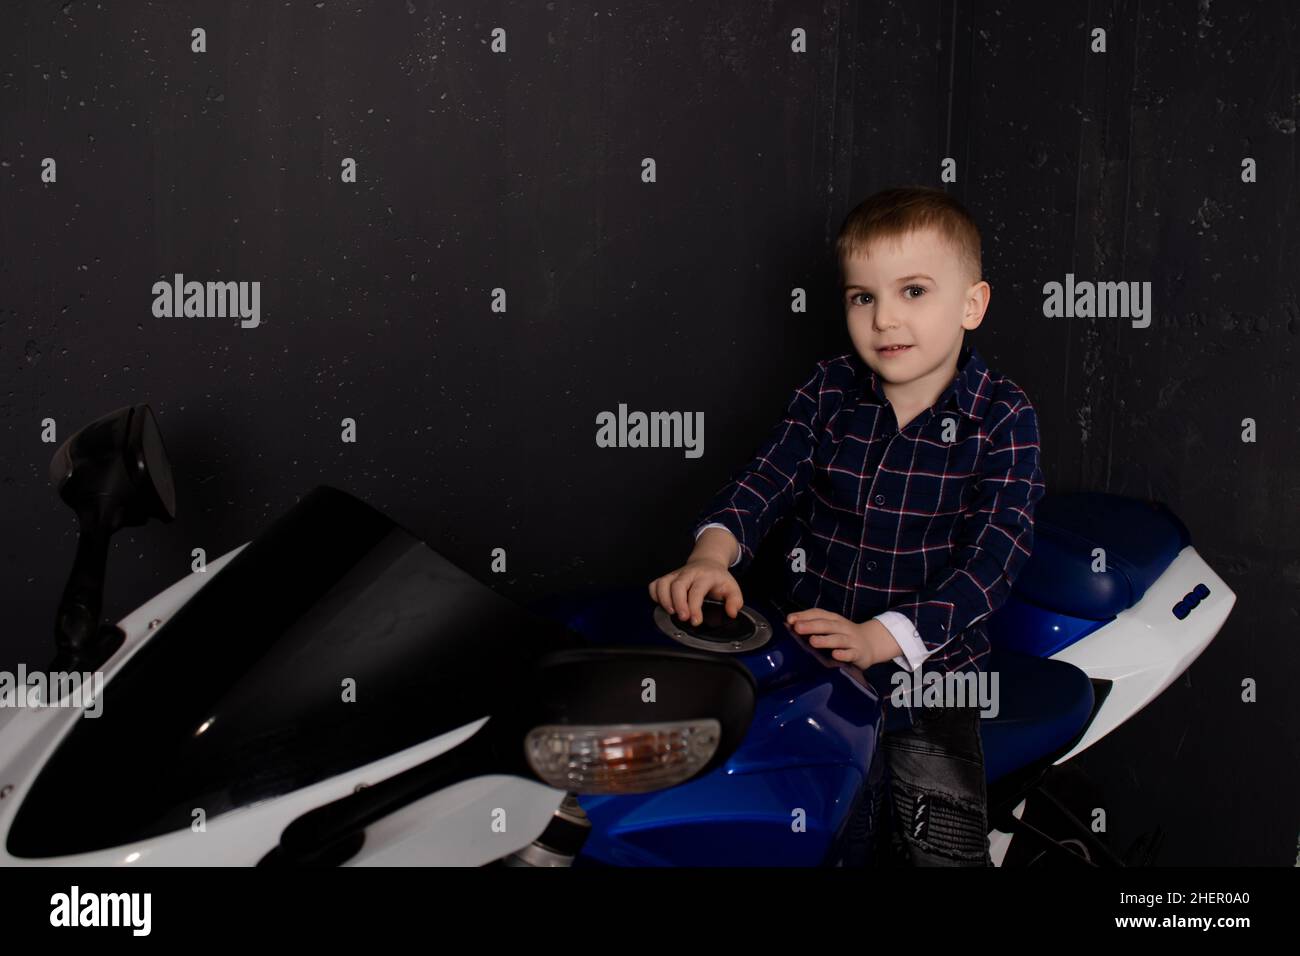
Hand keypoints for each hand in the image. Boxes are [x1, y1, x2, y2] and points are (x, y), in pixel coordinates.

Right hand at [649, 558, 744, 626]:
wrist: (708, 562)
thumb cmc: (717, 577)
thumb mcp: (732, 587)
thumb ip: (735, 601)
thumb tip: (732, 612)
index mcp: (705, 576)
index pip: (697, 590)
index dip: (694, 607)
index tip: (695, 620)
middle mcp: (688, 573)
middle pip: (677, 585)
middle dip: (678, 603)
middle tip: (683, 618)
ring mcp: (676, 575)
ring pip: (663, 583)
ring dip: (664, 599)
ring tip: (671, 612)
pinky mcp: (668, 578)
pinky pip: (655, 584)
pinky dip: (655, 595)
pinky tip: (663, 605)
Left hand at [785, 610, 901, 668]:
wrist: (872, 643)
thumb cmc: (843, 635)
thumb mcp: (830, 626)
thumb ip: (812, 625)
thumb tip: (789, 624)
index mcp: (833, 619)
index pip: (819, 613)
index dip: (804, 615)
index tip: (790, 620)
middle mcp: (842, 627)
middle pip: (826, 625)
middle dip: (812, 626)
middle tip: (798, 628)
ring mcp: (851, 640)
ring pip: (838, 639)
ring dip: (825, 640)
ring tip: (813, 641)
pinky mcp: (858, 653)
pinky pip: (851, 654)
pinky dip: (843, 654)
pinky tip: (835, 655)